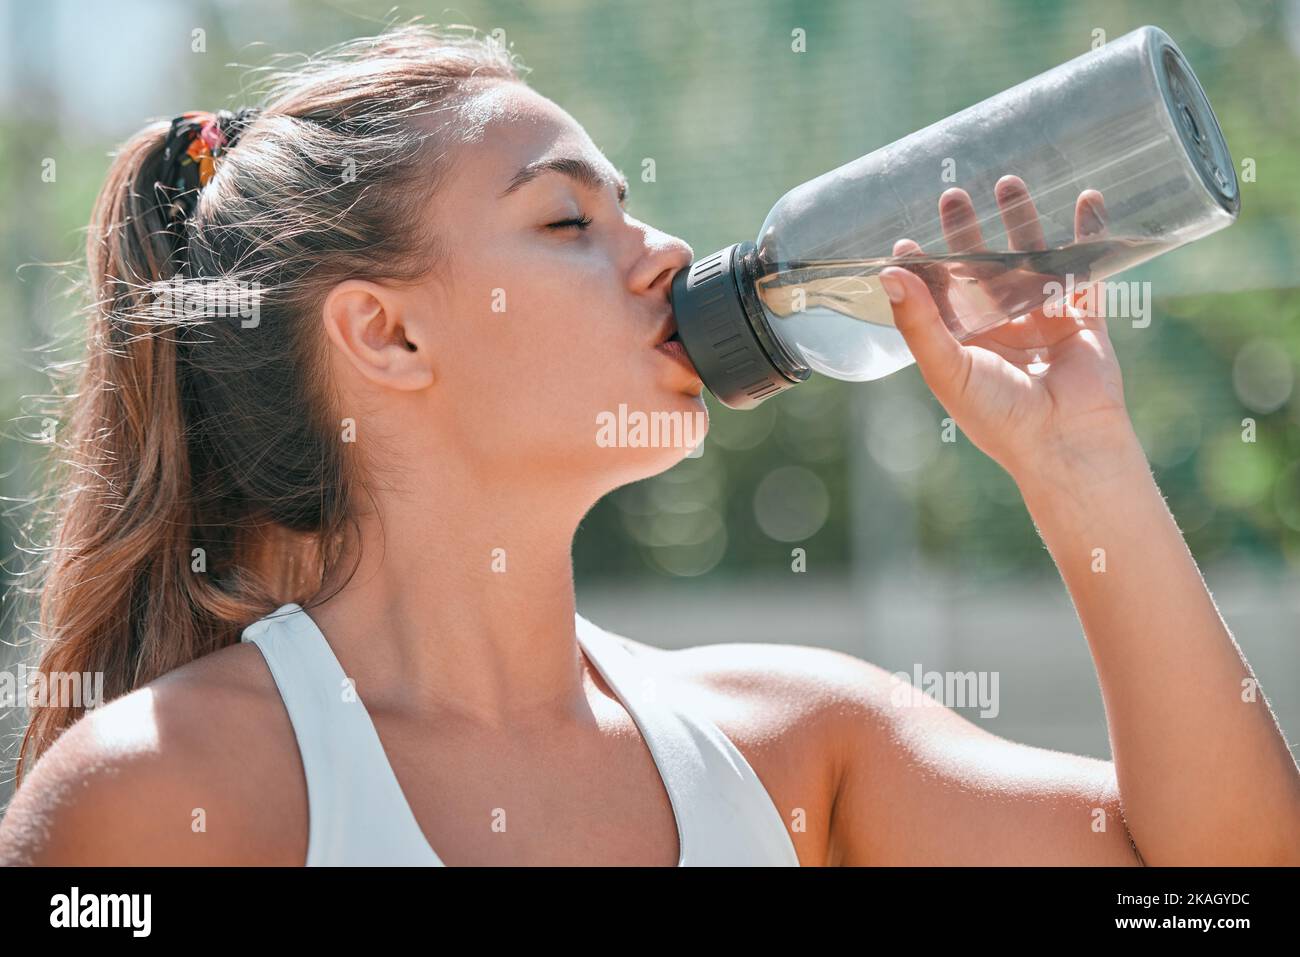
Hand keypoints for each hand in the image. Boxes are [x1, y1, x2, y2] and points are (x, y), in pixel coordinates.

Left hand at [879, 175, 1136, 481]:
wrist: (1064, 442)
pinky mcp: (1084, 317)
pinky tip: (1087, 199)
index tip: (906, 236)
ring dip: (1022, 221)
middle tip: (954, 194)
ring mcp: (1043, 319)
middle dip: (969, 230)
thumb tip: (888, 273)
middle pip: (981, 267)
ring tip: (1010, 181)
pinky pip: (1086, 267)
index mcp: (964, 342)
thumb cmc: (998, 415)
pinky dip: (1088, 233)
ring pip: (1030, 259)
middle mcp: (1000, 327)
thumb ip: (919, 321)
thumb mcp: (947, 368)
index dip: (924, 266)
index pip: (938, 295)